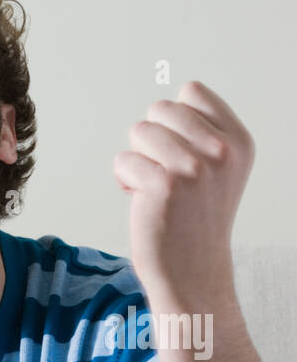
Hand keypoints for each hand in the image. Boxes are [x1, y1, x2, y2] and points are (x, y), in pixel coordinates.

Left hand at [113, 80, 254, 304]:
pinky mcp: (163, 185)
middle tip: (168, 175)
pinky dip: (124, 180)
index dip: (175, 119)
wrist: (193, 271)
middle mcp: (221, 151)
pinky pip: (123, 160)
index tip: (183, 152)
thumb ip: (201, 130)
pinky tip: (144, 202)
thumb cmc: (196, 216)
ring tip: (157, 189)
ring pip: (139, 131)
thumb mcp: (219, 167)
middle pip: (160, 108)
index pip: (192, 91)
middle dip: (153, 139)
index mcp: (239, 141)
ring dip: (138, 159)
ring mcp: (193, 167)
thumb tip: (164, 105)